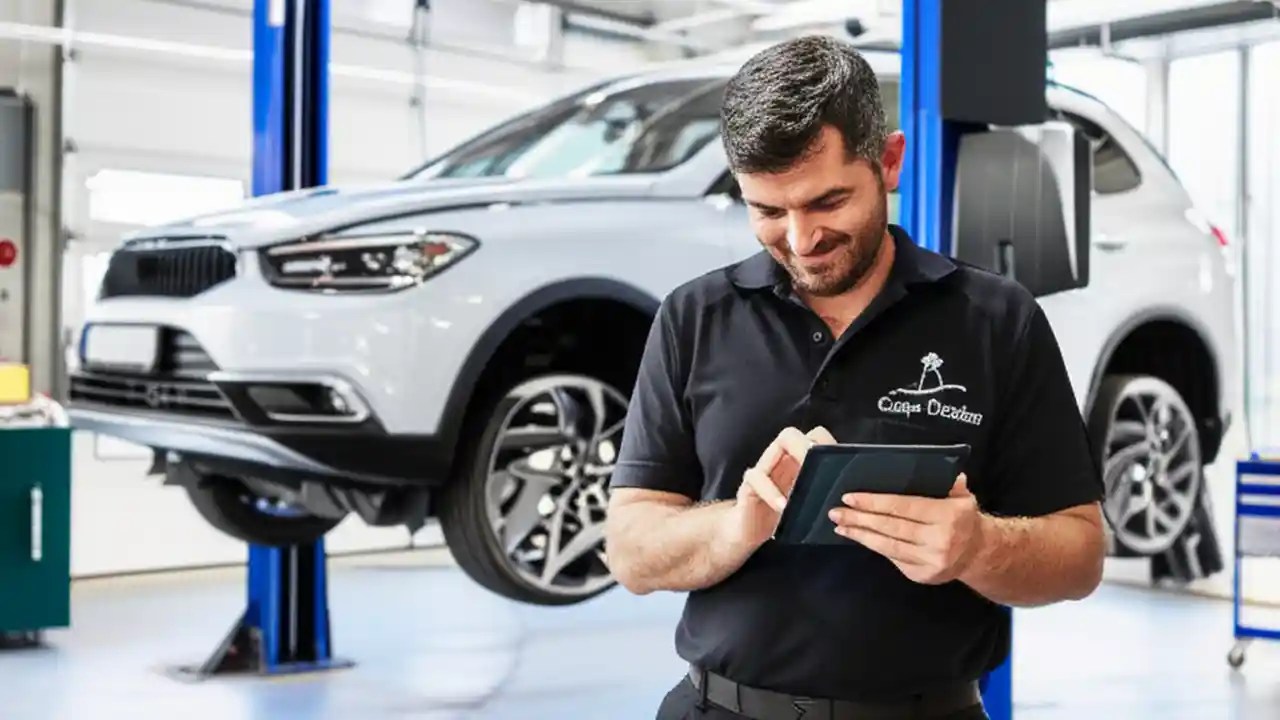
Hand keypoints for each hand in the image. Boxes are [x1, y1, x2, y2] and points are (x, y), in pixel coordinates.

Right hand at [727, 425, 835, 550]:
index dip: (827, 443)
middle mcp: (780, 459)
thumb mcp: (807, 506)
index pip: (814, 437)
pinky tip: (783, 506)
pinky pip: (757, 478)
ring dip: (795, 461)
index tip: (841, 462)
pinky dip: (772, 491)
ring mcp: (763, 469)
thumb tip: (853, 496)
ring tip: (806, 480)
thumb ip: (823, 494)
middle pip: (792, 434)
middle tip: (820, 463)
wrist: (747, 533)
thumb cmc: (782, 518)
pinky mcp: (748, 485)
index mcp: (797, 462)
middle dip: (808, 445)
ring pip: (777, 447)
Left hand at [828, 474, 986, 584]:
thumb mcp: (962, 496)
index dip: (874, 502)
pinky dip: (875, 547)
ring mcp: (931, 560)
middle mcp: (939, 539)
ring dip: (861, 536)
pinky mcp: (923, 575)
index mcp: (947, 516)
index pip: (903, 506)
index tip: (850, 498)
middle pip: (891, 527)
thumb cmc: (963, 519)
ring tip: (841, 527)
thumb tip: (929, 464)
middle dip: (860, 519)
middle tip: (836, 512)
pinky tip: (860, 538)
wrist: (979, 553)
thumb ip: (946, 481)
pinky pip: (894, 558)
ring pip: (889, 546)